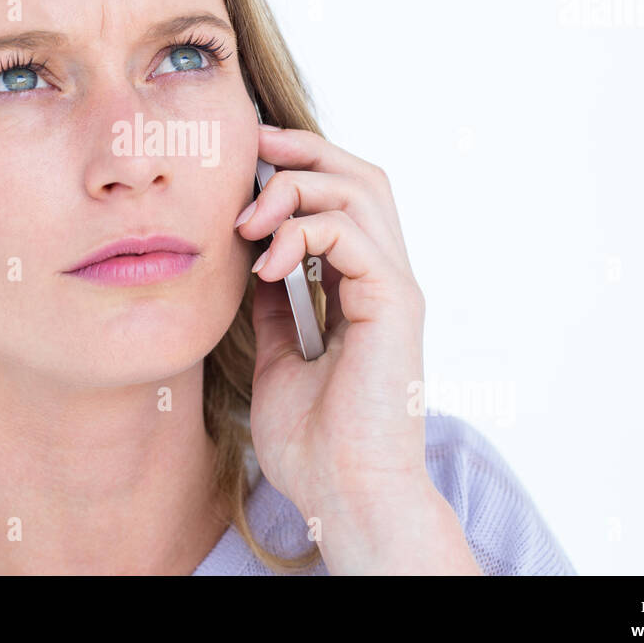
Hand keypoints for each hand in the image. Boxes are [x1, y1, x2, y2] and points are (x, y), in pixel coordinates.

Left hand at [236, 124, 480, 573]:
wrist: (342, 496)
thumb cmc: (314, 442)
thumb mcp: (277, 356)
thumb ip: (273, 306)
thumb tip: (250, 259)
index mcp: (364, 289)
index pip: (345, 200)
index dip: (301, 167)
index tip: (248, 159)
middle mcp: (387, 279)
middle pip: (363, 177)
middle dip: (306, 149)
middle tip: (252, 146)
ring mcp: (396, 288)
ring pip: (361, 191)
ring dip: (296, 188)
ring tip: (247, 221)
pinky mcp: (396, 304)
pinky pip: (353, 235)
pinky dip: (303, 234)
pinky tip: (264, 265)